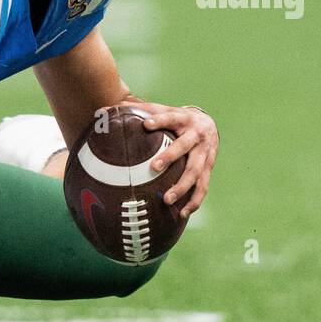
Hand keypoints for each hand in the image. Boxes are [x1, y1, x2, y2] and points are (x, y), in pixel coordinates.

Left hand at [133, 101, 218, 218]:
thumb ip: (141, 110)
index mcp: (184, 119)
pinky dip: (194, 201)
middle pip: (185, 147)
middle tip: (154, 167)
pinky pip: (203, 187)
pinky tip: (182, 214)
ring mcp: (205, 154)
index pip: (171, 117)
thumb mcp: (164, 110)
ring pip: (196, 172)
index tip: (146, 124)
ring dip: (182, 187)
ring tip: (166, 200)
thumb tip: (111, 107)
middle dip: (171, 157)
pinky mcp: (209, 168)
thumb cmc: (178, 119)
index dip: (160, 120)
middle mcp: (197, 136)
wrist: (208, 124)